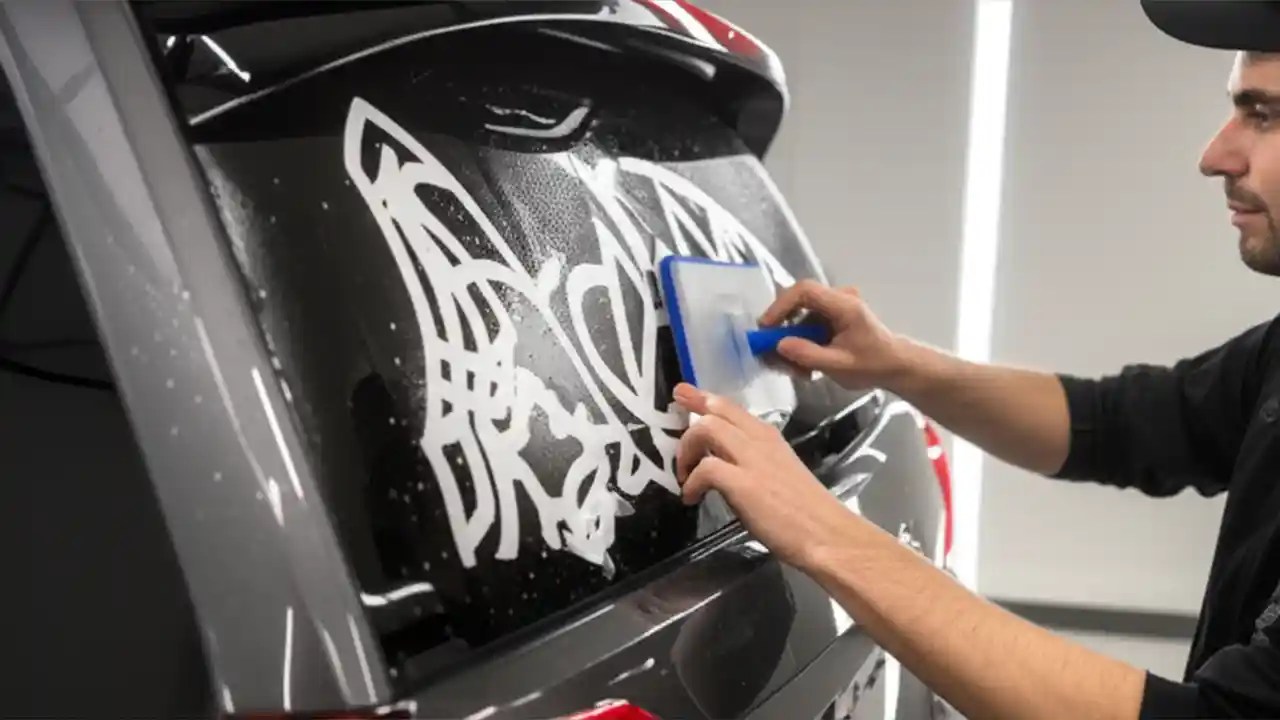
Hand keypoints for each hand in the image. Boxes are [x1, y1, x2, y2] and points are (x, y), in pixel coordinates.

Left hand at [672, 382, 861, 569]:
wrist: (826, 535)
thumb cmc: (806, 513)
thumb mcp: (779, 474)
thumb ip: (755, 463)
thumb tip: (726, 467)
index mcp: (770, 438)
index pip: (733, 408)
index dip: (705, 399)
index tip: (686, 393)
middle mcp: (760, 441)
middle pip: (717, 411)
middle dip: (690, 412)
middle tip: (673, 415)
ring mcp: (752, 460)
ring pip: (708, 429)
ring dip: (687, 449)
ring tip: (684, 474)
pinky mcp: (744, 483)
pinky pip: (706, 469)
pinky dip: (693, 482)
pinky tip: (692, 498)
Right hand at [759, 279, 909, 391]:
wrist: (895, 366)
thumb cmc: (873, 365)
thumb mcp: (840, 365)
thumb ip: (809, 355)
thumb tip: (779, 345)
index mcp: (844, 305)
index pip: (805, 291)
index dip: (781, 306)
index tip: (766, 328)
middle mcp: (838, 298)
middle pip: (798, 300)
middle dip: (781, 326)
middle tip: (771, 351)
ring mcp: (834, 306)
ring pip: (799, 315)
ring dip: (790, 339)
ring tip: (792, 367)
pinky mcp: (831, 316)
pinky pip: (806, 323)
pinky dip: (800, 342)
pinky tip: (803, 365)